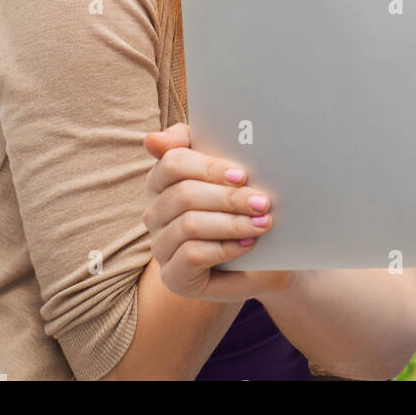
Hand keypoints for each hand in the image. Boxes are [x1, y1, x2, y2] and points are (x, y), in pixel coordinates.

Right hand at [142, 122, 295, 302]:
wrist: (260, 257)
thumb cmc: (238, 205)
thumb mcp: (225, 171)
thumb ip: (195, 142)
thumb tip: (152, 139)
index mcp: (162, 180)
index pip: (171, 163)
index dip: (209, 167)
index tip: (241, 175)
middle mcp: (154, 212)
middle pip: (184, 195)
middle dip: (228, 197)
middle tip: (262, 201)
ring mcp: (160, 245)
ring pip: (189, 224)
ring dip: (233, 223)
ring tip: (263, 222)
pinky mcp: (172, 275)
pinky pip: (192, 255)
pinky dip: (225, 247)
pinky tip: (247, 244)